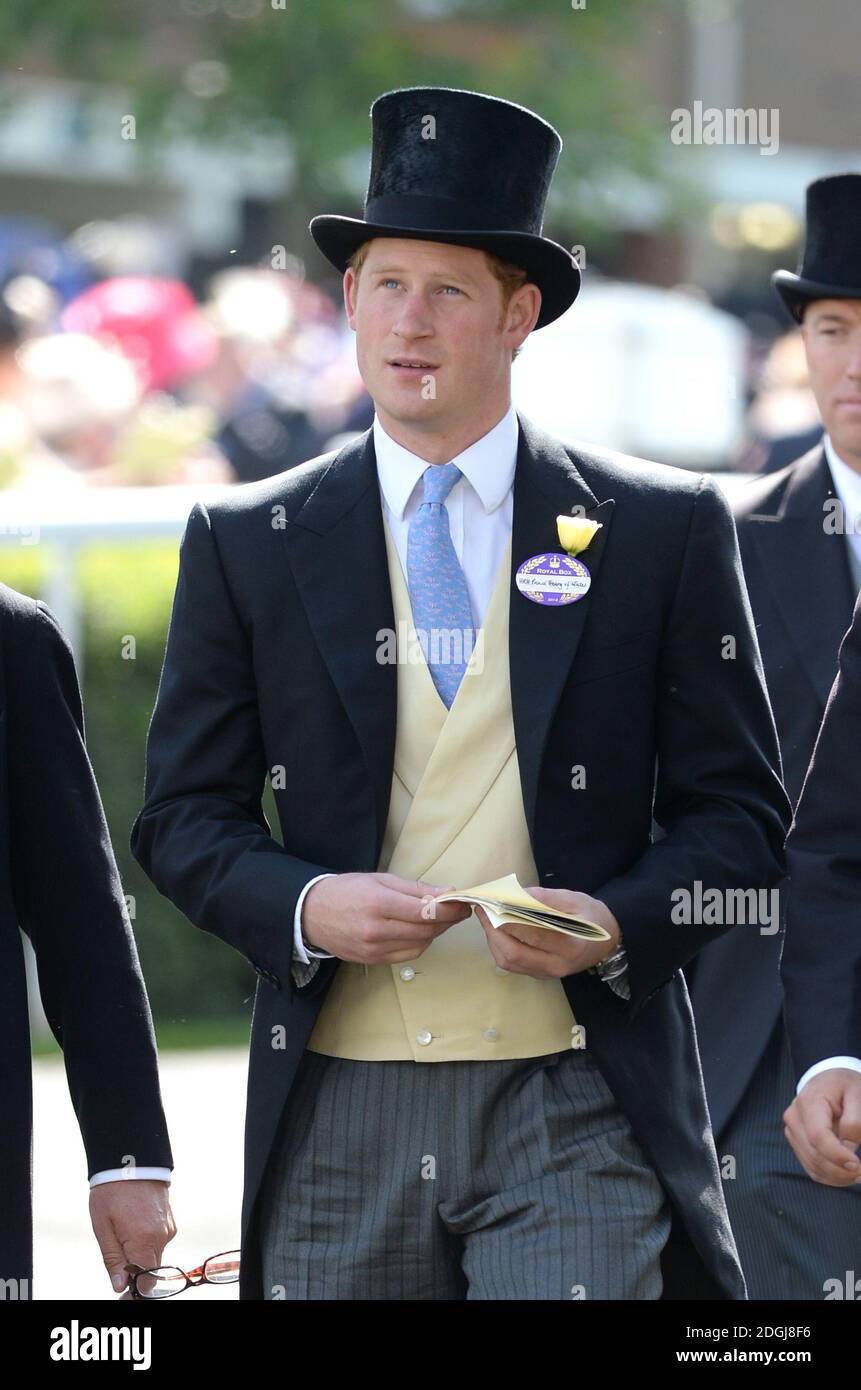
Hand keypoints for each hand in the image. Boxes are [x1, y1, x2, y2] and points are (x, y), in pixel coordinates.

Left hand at [89, 1179, 175, 1297]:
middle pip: (152, 1272)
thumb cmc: (112, 1191)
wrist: (132, 1158)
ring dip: (141, 1259)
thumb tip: (119, 1286)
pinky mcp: (170, 1222)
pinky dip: (146, 1245)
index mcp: (144, 1239)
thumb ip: (113, 1259)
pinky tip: (132, 1231)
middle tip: (119, 1280)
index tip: (123, 1298)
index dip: (135, 1295)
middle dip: (137, 1279)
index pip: (146, 1281)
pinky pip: (158, 1243)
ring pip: (155, 1257)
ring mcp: (168, 1228)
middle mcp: (162, 1236)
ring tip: (121, 1242)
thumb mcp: (103, 1226)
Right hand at [302, 872, 471, 964]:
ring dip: (435, 932)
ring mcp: (374, 949)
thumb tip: (447, 893)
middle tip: (457, 910)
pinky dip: (420, 944)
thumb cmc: (346, 890)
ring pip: (420, 945)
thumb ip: (415, 889)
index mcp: (378, 903)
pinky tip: (420, 931)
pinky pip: (407, 955)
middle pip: (426, 930)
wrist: (311, 913)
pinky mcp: (372, 961)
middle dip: (447, 920)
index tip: (464, 903)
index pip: (426, 911)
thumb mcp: (380, 880)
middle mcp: (376, 930)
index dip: (450, 909)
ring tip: (438, 919)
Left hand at [474, 885, 621, 979]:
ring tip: (487, 918)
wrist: (608, 941)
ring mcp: (547, 974)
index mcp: (570, 947)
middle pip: (513, 954)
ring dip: (493, 940)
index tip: (492, 904)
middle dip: (493, 931)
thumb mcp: (575, 900)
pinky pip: (513, 964)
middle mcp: (557, 966)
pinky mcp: (539, 975)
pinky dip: (500, 946)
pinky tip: (498, 930)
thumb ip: (545, 898)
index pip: (533, 935)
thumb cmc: (593, 918)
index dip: (509, 920)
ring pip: (509, 962)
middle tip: (483, 910)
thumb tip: (516, 893)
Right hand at [783, 1069, 860, 1185]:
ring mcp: (792, 1131)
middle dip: (841, 1171)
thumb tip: (847, 1147)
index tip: (858, 1165)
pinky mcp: (797, 1142)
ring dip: (837, 1177)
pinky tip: (845, 1173)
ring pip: (813, 1166)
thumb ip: (854, 1121)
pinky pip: (812, 1168)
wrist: (827, 1079)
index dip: (837, 1156)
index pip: (818, 1137)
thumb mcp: (857, 1094)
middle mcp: (794, 1118)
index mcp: (809, 1103)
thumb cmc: (844, 1085)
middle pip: (815, 1156)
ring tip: (857, 1174)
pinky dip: (830, 1176)